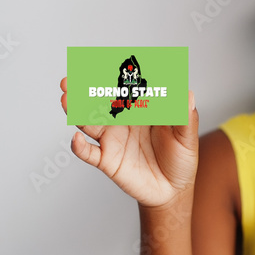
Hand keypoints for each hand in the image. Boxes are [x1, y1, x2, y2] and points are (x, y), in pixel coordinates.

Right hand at [59, 76, 198, 207]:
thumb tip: (188, 94)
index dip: (111, 76)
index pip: (123, 88)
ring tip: (67, 99)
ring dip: (76, 111)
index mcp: (140, 109)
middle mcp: (122, 120)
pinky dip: (79, 147)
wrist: (173, 190)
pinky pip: (89, 153)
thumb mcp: (187, 138)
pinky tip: (76, 139)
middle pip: (99, 101)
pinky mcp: (107, 160)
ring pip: (88, 122)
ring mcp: (112, 139)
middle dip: (83, 89)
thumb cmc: (180, 159)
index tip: (102, 63)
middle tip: (72, 77)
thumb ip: (185, 117)